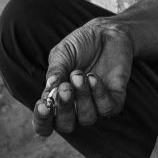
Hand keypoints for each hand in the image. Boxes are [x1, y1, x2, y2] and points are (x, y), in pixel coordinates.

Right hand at [33, 18, 132, 136]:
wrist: (107, 32)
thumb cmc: (80, 45)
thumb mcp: (62, 54)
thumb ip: (55, 71)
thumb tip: (49, 88)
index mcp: (57, 99)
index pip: (45, 124)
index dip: (42, 121)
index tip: (43, 106)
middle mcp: (76, 107)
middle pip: (66, 126)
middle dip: (64, 109)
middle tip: (65, 88)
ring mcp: (96, 105)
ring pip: (87, 118)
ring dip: (82, 97)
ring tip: (80, 75)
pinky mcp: (115, 99)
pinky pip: (107, 109)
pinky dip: (99, 94)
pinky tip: (93, 77)